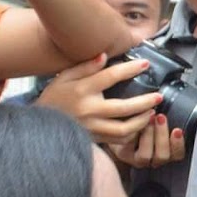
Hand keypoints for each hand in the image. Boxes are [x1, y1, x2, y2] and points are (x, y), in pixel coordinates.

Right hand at [37, 54, 162, 142]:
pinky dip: (132, 134)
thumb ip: (85, 67)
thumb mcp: (64, 77)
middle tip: (158, 96)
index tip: (146, 64)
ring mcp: (92, 128)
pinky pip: (117, 140)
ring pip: (124, 129)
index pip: (111, 77)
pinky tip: (140, 126)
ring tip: (152, 112)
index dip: (130, 69)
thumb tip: (104, 55)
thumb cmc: (53, 98)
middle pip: (123, 108)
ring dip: (141, 121)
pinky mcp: (94, 139)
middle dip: (144, 102)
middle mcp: (89, 111)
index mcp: (82, 90)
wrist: (38, 125)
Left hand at [112, 110, 188, 168]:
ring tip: (147, 118)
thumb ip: (166, 118)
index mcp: (167, 151)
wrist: (120, 119)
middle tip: (160, 117)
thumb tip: (171, 106)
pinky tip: (133, 123)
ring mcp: (137, 159)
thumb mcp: (159, 117)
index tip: (177, 130)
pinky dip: (132, 135)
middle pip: (162, 156)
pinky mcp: (123, 154)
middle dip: (162, 136)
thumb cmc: (144, 116)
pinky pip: (129, 149)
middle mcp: (153, 158)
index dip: (178, 144)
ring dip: (148, 136)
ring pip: (145, 156)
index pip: (178, 154)